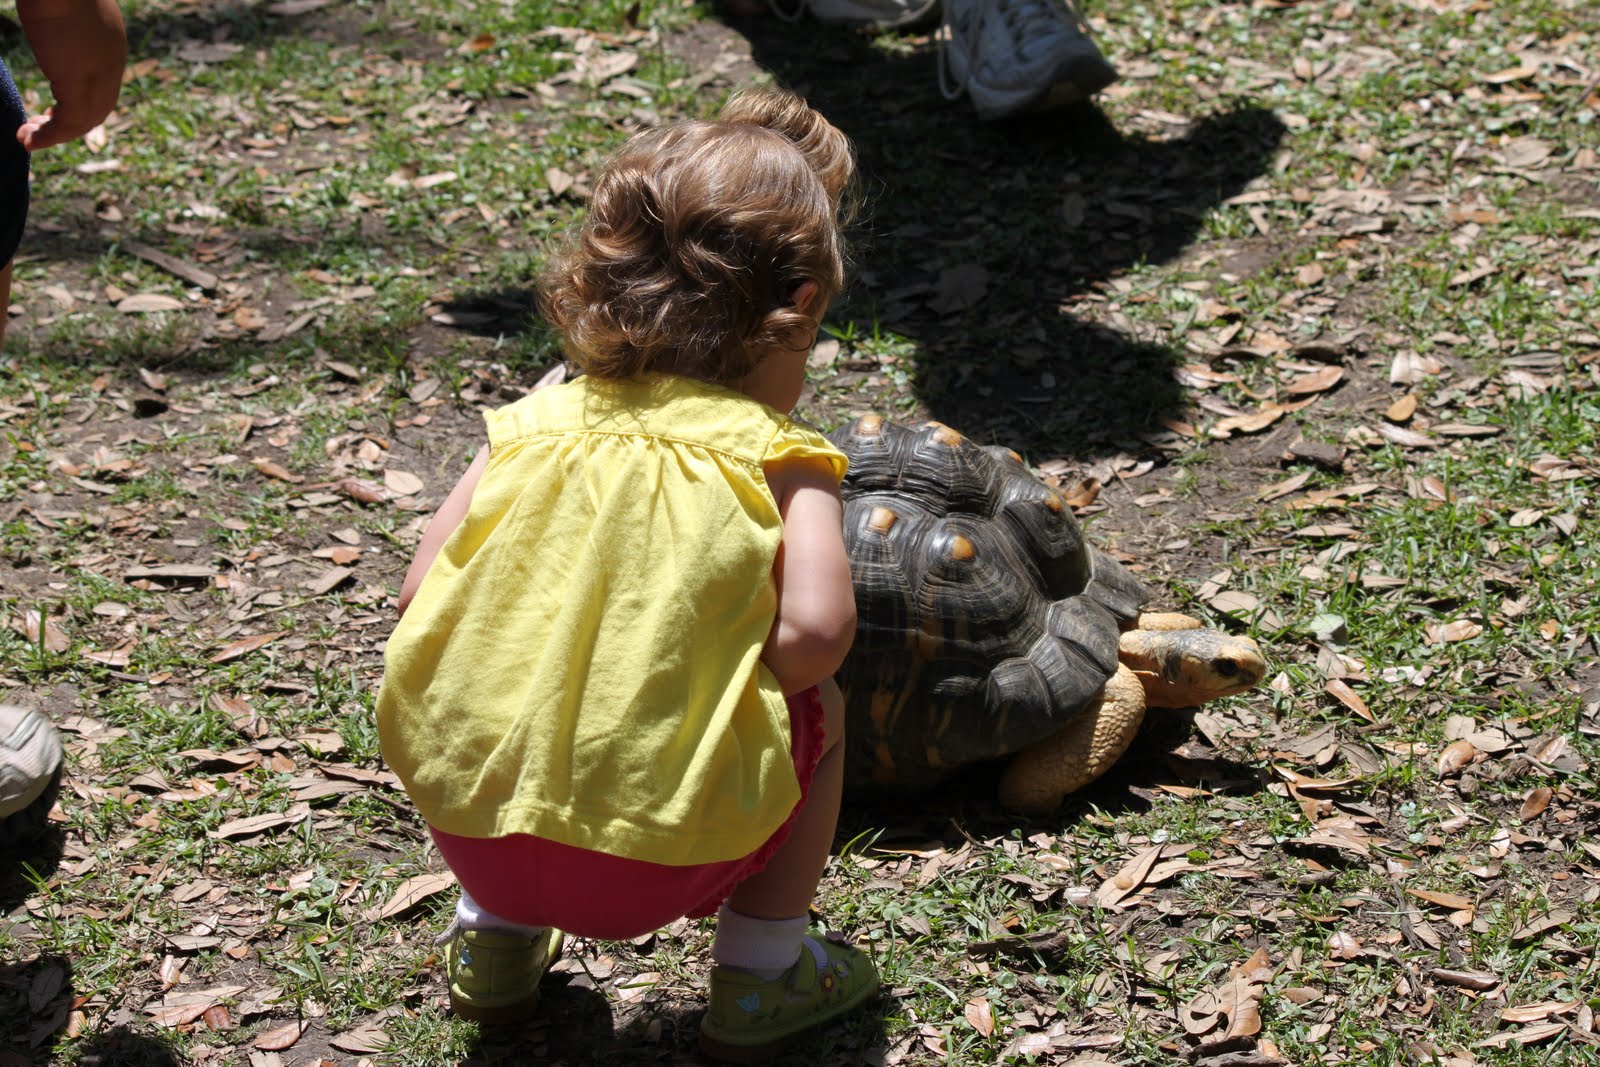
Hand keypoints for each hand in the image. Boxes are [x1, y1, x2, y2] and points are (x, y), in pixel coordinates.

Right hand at [15, 0, 126, 151]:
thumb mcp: (63, 9)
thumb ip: (62, 30)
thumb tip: (46, 30)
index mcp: (109, 45)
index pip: (102, 87)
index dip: (80, 104)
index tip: (52, 112)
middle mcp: (111, 63)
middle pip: (98, 107)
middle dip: (70, 124)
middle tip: (39, 129)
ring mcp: (100, 74)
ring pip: (87, 119)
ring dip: (57, 134)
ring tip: (29, 139)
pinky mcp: (80, 82)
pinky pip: (71, 122)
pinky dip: (51, 136)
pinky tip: (30, 140)